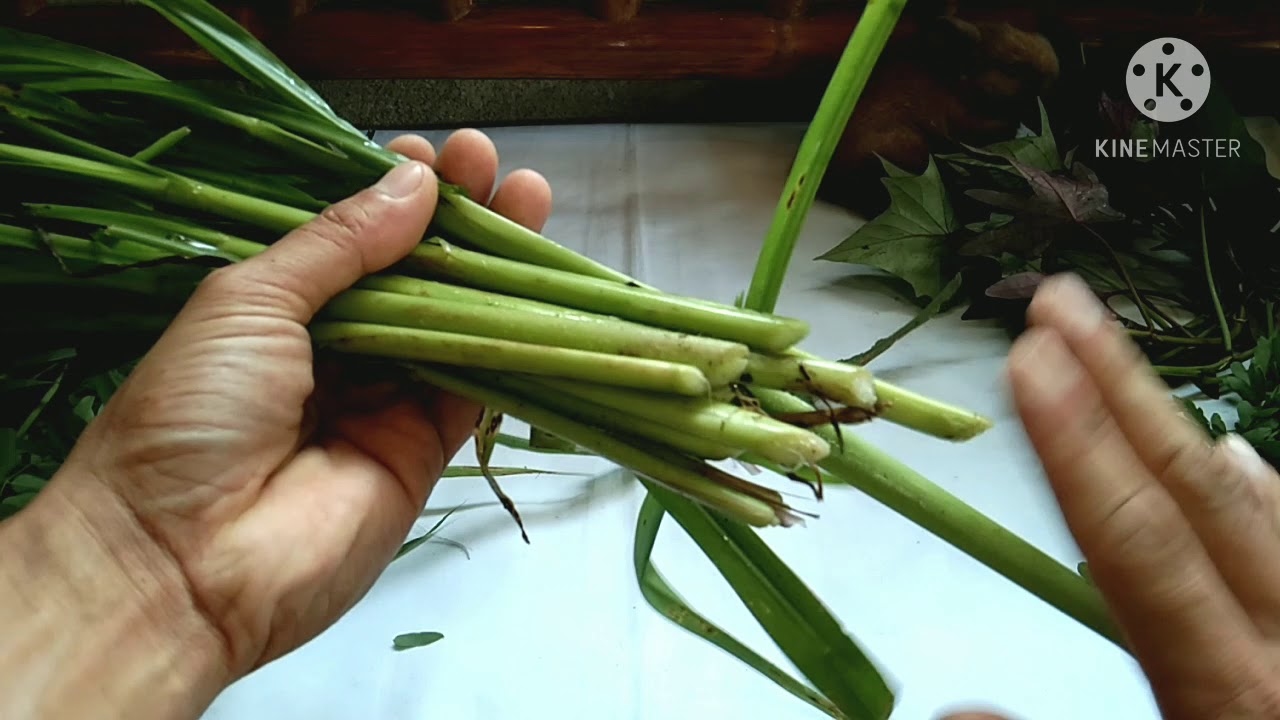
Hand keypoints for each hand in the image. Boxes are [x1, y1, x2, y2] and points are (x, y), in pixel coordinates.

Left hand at [0, 130, 551, 717]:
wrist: (180, 560)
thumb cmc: (191, 413)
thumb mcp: (250, 301)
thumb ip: (339, 243)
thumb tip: (414, 181)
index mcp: (281, 309)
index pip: (355, 239)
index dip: (395, 194)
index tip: (432, 153)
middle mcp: (338, 350)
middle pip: (413, 274)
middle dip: (456, 216)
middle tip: (491, 160)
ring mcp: (383, 401)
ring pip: (454, 321)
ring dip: (493, 264)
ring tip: (530, 194)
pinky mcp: (422, 452)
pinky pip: (474, 386)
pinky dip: (508, 337)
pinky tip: (537, 285)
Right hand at [945, 274, 1279, 719]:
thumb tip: (950, 704)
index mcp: (1235, 705)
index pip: (1142, 552)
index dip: (1080, 448)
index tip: (1027, 358)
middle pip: (1205, 500)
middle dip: (1123, 393)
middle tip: (1059, 305)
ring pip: (1272, 510)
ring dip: (1185, 432)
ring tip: (1118, 361)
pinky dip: (1264, 496)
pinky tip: (1238, 463)